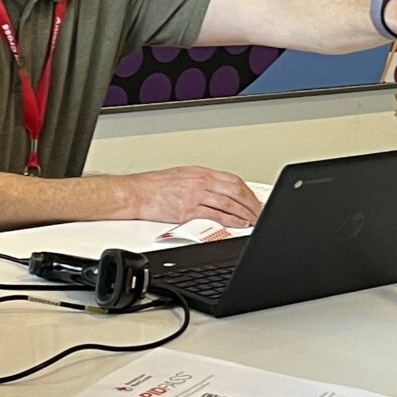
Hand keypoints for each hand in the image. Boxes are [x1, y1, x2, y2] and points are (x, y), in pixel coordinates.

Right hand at [118, 167, 262, 228]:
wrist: (136, 193)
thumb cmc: (154, 186)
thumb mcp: (183, 176)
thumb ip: (203, 183)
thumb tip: (220, 192)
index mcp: (201, 172)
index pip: (233, 180)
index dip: (248, 192)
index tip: (256, 201)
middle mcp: (200, 181)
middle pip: (235, 191)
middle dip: (252, 204)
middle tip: (260, 213)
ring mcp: (195, 195)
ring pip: (229, 203)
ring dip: (245, 214)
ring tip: (254, 221)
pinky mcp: (188, 210)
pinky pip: (216, 215)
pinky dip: (231, 221)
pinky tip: (239, 224)